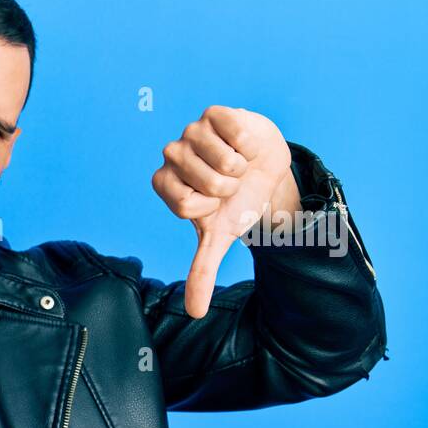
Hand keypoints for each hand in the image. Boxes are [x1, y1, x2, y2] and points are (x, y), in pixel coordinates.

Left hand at [152, 105, 292, 317]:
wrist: (263, 170)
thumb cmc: (235, 202)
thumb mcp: (219, 237)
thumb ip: (203, 271)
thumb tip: (194, 313)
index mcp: (164, 184)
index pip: (185, 205)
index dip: (210, 207)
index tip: (213, 203)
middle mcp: (171, 155)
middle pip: (206, 183)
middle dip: (228, 189)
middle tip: (228, 183)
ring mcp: (191, 131)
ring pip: (222, 160)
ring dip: (240, 167)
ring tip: (237, 164)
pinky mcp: (215, 114)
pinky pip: (235, 134)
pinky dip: (248, 145)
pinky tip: (244, 145)